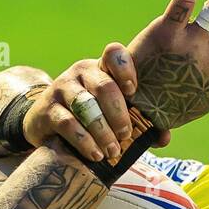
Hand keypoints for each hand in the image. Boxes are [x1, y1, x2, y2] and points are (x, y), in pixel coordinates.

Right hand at [22, 45, 159, 163]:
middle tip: (126, 136)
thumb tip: (163, 137)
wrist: (44, 124)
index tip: (134, 91)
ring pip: (86, 106)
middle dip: (119, 114)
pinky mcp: (47, 109)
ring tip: (112, 151)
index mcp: (101, 69)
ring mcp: (62, 88)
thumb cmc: (86, 117)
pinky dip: (85, 142)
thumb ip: (137, 121)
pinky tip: (95, 155)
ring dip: (103, 132)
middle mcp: (80, 73)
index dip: (126, 69)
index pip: (114, 54)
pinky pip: (69, 124)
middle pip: (104, 86)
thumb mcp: (110, 113)